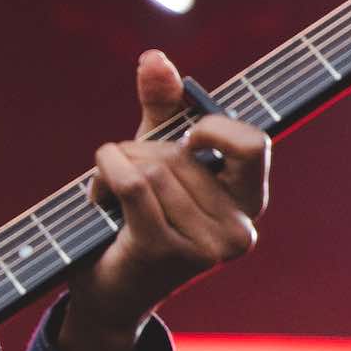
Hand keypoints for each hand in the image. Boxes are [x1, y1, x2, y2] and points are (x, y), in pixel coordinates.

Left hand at [56, 50, 268, 350]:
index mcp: (249, 203)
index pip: (253, 142)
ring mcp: (204, 246)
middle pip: (183, 151)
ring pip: (152, 166)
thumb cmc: (136, 218)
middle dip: (140, 152)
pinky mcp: (164, 252)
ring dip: (116, 171)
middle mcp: (238, 229)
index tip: (185, 140)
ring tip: (112, 201)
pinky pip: (133, 183)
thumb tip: (155, 58)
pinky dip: (106, 173)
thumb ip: (163, 105)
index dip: (211, 128)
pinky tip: (97, 192)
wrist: (107, 291)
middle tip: (126, 184)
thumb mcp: (155, 155)